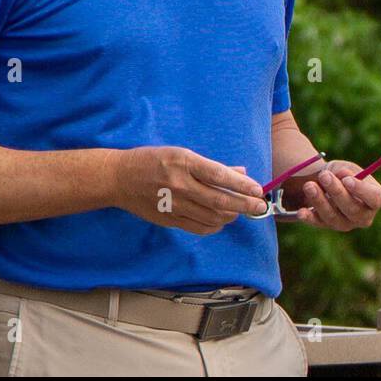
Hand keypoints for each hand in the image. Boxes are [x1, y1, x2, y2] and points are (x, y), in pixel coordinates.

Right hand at [113, 146, 267, 234]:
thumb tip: (241, 173)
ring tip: (242, 212)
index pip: (220, 176)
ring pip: (212, 216)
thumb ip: (212, 166)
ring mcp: (174, 204)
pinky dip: (215, 226)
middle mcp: (180, 185)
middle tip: (260, 207)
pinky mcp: (169, 219)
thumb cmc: (154, 160)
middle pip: (220, 200)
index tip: (258, 190)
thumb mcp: (182, 154)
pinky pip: (198, 227)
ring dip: (232, 215)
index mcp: (184, 163)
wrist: (120, 178)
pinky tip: (222, 220)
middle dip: (245, 205)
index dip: (242, 185)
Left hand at [294, 160, 380, 231]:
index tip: (347, 180)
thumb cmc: (342, 174)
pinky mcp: (328, 226)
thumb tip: (342, 176)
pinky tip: (301, 212)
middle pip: (352, 209)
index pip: (375, 198)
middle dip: (336, 192)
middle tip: (324, 176)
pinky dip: (309, 217)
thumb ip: (346, 171)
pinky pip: (319, 223)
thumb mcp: (346, 167)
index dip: (362, 190)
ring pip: (333, 217)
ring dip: (320, 201)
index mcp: (376, 199)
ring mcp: (346, 224)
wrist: (327, 181)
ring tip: (309, 186)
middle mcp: (364, 216)